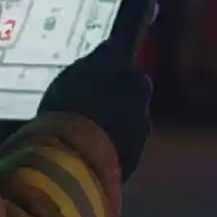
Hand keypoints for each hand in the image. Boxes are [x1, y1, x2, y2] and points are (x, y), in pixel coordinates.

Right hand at [39, 39, 152, 180]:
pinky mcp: (122, 172)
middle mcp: (144, 116)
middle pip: (130, 107)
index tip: (98, 81)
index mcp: (138, 87)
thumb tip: (116, 43)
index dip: (117, 78)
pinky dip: (99, 151)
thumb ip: (104, 56)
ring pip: (122, 132)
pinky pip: (110, 155)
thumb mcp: (85, 68)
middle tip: (85, 106)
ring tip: (77, 132)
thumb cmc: (77, 103)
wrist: (72, 157)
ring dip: (107, 131)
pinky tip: (78, 150)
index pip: (134, 78)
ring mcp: (136, 147)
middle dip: (114, 106)